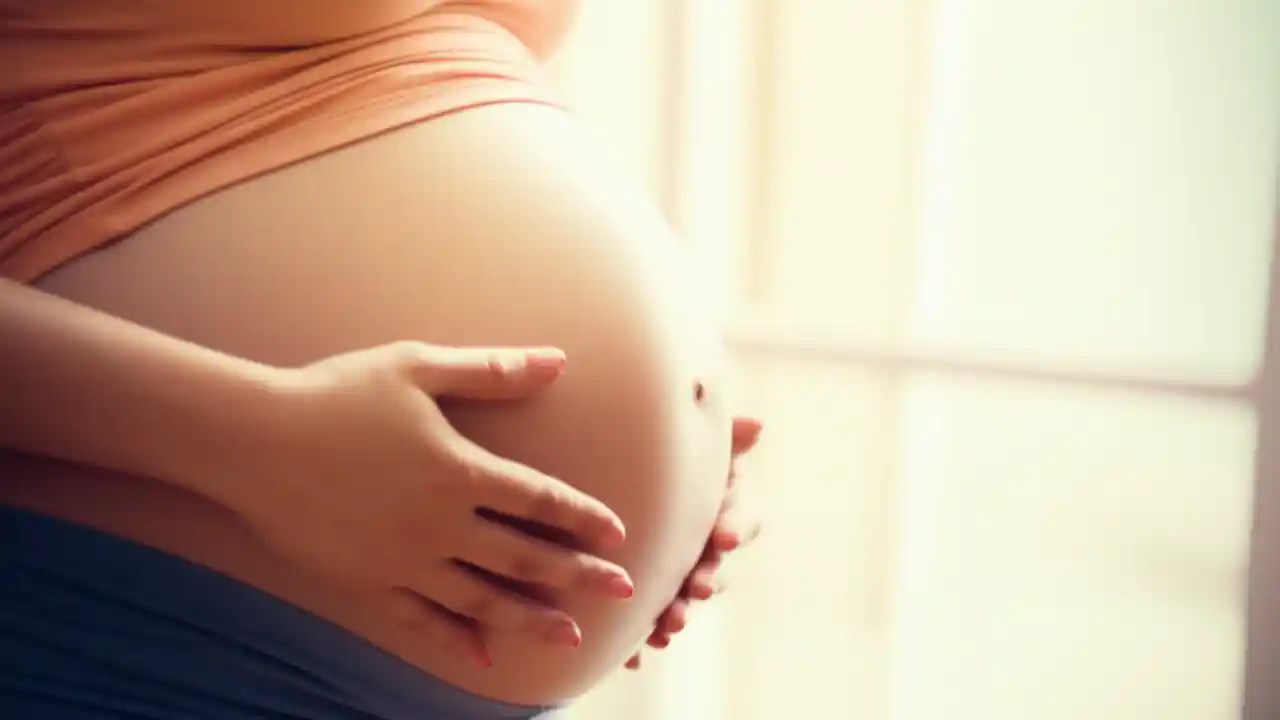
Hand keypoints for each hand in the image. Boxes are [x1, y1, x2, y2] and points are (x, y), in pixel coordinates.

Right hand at [226, 341, 634, 668]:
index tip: (619, 534)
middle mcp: (439, 524)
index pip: (540, 498)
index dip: (583, 516)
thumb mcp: (417, 368)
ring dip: (532, 617)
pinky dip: (455, 640)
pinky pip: (421, 620)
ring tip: (572, 636)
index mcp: (459, 470)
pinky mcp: (368, 583)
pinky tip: (485, 657)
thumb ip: (492, 369)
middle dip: (580, 574)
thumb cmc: (336, 393)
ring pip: (483, 599)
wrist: (251, 440)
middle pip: (525, 557)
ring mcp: (404, 560)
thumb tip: (560, 360)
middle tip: (627, 591)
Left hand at [625, 416, 762, 669]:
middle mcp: (699, 543)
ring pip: (684, 599)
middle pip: (714, 566)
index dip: (734, 526)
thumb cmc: (642, 449)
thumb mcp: (673, 440)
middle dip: (708, 579)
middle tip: (697, 587)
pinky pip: (646, 624)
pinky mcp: (641, 595)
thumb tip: (759, 425)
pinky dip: (643, 640)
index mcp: (714, 505)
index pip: (736, 515)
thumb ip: (715, 436)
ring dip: (680, 613)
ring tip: (667, 627)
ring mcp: (672, 573)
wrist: (590, 477)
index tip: (724, 537)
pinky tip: (633, 656)